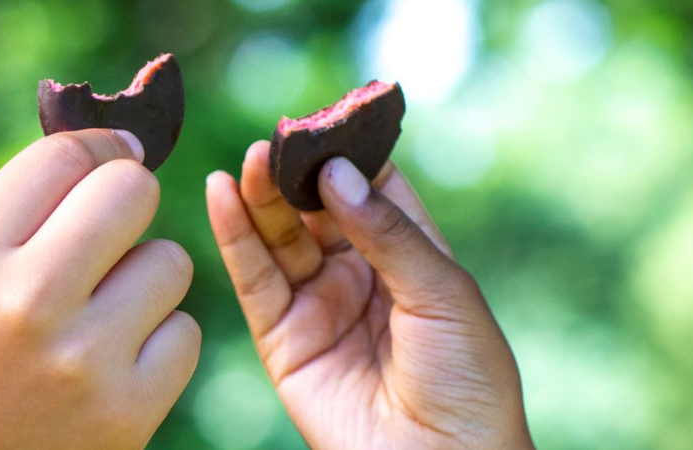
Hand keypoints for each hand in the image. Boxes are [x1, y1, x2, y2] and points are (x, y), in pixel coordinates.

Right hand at [0, 129, 200, 449]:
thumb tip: (113, 147)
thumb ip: (14, 214)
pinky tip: (115, 361)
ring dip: (144, 278)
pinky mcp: (127, 412)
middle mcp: (27, 301)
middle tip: (108, 232)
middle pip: (131, 192)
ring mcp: (83, 360)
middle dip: (126, 203)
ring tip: (99, 312)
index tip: (102, 163)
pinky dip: (158, 341)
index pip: (65, 157)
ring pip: (169, 263)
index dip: (94, 150)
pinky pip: (185, 334)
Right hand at [204, 141, 531, 448]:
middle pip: (317, 210)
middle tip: (279, 139)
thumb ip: (387, 232)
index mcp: (412, 260)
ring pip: (281, 239)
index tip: (325, 121)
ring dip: (262, 197)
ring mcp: (319, 307)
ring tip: (253, 161)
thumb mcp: (443, 294)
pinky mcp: (282, 340)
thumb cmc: (469, 384)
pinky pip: (253, 280)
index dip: (347, 156)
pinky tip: (223, 194)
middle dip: (298, 173)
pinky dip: (234, 236)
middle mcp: (360, 278)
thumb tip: (337, 172)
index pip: (372, 190)